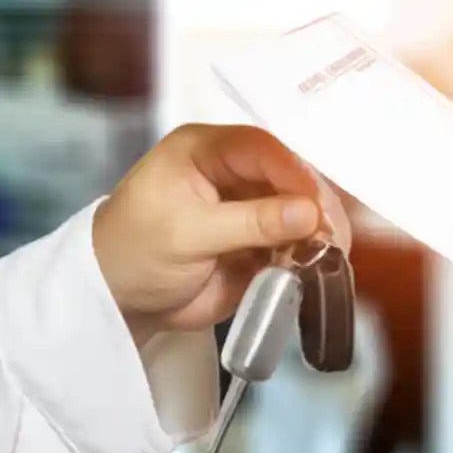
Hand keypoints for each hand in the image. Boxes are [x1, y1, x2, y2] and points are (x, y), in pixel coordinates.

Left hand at [93, 124, 351, 345]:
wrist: (119, 303)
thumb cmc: (135, 253)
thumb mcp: (187, 234)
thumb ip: (250, 222)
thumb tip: (310, 214)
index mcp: (206, 150)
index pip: (262, 148)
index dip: (294, 172)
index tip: (317, 205)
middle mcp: (234, 170)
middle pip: (291, 175)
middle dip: (314, 203)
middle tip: (333, 234)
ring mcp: (252, 205)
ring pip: (300, 207)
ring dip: (319, 229)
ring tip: (331, 253)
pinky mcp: (263, 239)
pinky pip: (298, 239)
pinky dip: (312, 251)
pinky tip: (322, 263)